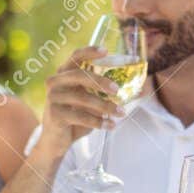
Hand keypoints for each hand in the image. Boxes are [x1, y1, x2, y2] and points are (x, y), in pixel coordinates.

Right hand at [36, 46, 121, 160]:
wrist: (55, 141)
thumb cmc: (76, 117)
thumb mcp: (92, 103)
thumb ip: (109, 95)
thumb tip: (141, 91)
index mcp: (64, 73)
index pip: (75, 57)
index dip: (89, 52)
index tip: (106, 51)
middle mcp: (55, 82)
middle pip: (79, 75)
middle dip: (100, 81)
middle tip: (117, 89)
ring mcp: (53, 98)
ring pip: (83, 98)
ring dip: (105, 106)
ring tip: (121, 113)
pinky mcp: (55, 114)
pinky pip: (80, 116)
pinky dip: (98, 121)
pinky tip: (111, 125)